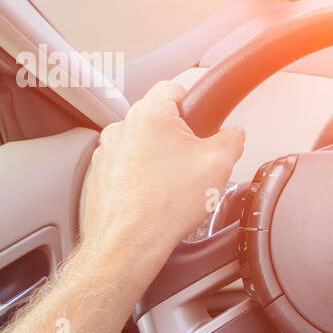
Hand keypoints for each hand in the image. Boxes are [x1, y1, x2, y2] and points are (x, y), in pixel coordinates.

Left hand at [80, 80, 244, 278]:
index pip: (174, 88)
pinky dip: (141, 179)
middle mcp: (122, 128)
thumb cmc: (164, 206)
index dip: (194, 103)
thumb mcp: (218, 165)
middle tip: (194, 164)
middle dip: (179, 138)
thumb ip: (232, 139)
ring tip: (173, 187)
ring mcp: (106, 153)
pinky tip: (155, 198)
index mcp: (149, 115)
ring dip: (158, 159)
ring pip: (142, 146)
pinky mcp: (99, 176)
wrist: (129, 244)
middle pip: (159, 121)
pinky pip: (127, 169)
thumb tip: (233, 134)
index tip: (202, 121)